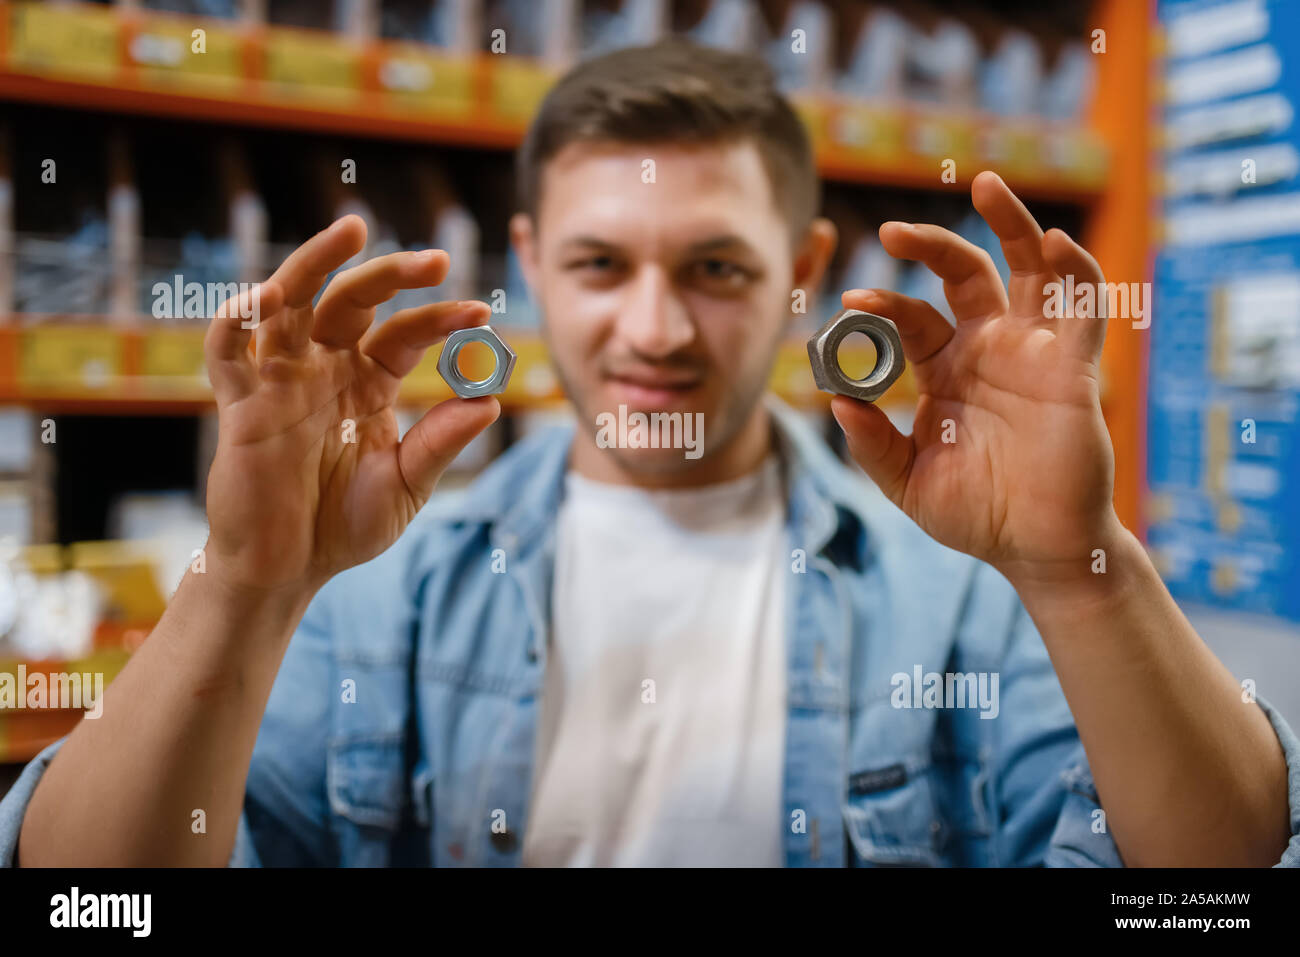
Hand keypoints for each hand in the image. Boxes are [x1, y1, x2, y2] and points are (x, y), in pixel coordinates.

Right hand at [202, 215, 498, 595]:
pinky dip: (239, 317)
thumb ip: (441, 442)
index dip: (440, 320)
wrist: (289, 570)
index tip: (480, 317)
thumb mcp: (408, 485)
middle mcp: (325, 370)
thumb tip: (490, 401)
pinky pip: (228, 349)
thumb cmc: (345, 526)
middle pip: (352, 301)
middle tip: (437, 259)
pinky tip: (268, 298)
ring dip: (314, 264)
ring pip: (290, 303)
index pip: (405, 334)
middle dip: (392, 274)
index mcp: (368, 384)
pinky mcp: (240, 403)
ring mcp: (280, 381)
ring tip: (351, 231)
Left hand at [832, 171, 1123, 588]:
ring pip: (1030, 268)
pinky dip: (1074, 269)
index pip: (913, 317)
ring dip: (1013, 222)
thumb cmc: (974, 514)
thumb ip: (872, 444)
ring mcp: (1035, 351)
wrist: (1034, 549)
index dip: (884, 304)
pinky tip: (1053, 242)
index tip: (852, 302)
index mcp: (946, 368)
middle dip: (932, 244)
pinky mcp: (1075, 367)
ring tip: (986, 183)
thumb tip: (835, 403)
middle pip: (966, 272)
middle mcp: (990, 348)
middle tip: (891, 231)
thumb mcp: (907, 482)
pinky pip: (1082, 307)